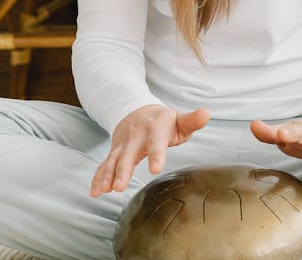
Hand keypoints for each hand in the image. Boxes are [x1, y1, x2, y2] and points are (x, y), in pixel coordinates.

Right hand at [89, 105, 209, 197]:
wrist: (137, 110)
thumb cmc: (164, 121)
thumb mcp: (178, 120)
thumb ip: (191, 121)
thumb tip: (206, 113)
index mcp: (154, 129)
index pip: (156, 143)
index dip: (156, 155)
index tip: (155, 169)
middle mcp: (136, 136)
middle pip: (128, 154)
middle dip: (123, 170)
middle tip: (120, 187)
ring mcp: (123, 144)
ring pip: (113, 160)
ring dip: (107, 175)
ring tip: (104, 191)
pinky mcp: (114, 150)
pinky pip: (105, 164)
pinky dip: (99, 177)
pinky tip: (95, 191)